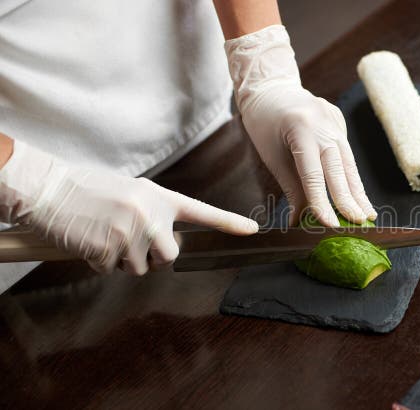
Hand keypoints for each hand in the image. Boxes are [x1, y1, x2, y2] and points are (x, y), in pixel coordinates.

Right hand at [0, 141, 258, 274]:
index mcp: (160, 198)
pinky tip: (89, 239)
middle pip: (171, 256)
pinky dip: (98, 261)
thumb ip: (154, 211)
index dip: (229, 223)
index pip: (202, 211)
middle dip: (152, 256)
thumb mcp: (131, 192)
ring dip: (123, 260)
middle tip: (129, 239)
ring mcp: (131, 233)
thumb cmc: (90, 189)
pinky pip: (111, 270)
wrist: (51, 187)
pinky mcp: (108, 250)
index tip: (252, 231)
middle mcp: (151, 215)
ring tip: (105, 234)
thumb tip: (167, 239)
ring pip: (140, 268)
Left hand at [224, 25, 375, 226]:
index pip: (313, 174)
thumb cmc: (264, 122)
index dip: (322, 201)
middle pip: (339, 168)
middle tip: (359, 222)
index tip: (330, 224)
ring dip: (358, 191)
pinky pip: (347, 154)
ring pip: (349, 162)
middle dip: (349, 199)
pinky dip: (352, 176)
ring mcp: (335, 121)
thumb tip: (300, 219)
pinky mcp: (340, 122)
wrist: (271, 87)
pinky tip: (359, 196)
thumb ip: (291, 187)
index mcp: (300, 129)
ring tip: (367, 214)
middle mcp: (323, 124)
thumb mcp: (272, 156)